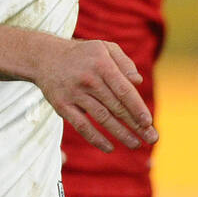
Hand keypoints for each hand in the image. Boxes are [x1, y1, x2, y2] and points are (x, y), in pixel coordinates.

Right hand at [34, 39, 156, 152]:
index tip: (149, 122)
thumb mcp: (104, 48)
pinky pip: (81, 126)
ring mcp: (74, 94)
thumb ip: (124, 63)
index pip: (123, 90)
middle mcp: (88, 79)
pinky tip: (110, 148)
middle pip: (116, 107)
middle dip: (136, 125)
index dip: (137, 108)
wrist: (45, 57)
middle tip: (152, 138)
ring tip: (136, 144)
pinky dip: (96, 139)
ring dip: (120, 134)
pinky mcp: (62, 106)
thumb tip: (138, 81)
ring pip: (102, 118)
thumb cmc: (83, 55)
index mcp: (101, 64)